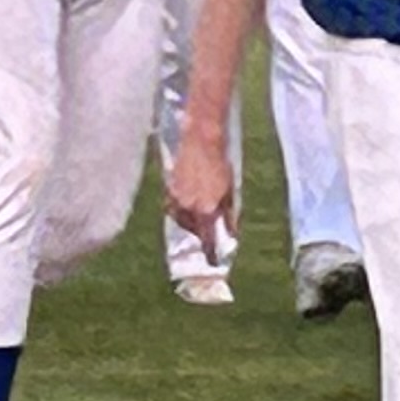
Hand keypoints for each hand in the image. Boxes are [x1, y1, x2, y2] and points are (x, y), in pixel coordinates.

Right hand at [164, 128, 235, 249]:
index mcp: (205, 209)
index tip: (213, 261)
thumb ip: (229, 214)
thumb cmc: (220, 164)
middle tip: (207, 234)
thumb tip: (231, 234)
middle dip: (199, 233)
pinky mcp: (168, 187)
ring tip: (198, 218)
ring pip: (180, 219)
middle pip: (192, 229)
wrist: (200, 139)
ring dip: (189, 222)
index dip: (210, 251)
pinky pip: (172, 207)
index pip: (206, 237)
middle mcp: (188, 207)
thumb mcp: (230, 191)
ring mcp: (176, 197)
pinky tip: (186, 205)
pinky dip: (179, 210)